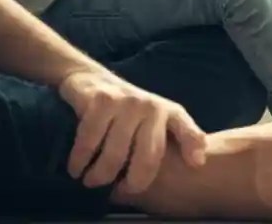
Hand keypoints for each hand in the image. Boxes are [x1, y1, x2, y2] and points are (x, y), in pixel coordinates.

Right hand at [58, 70, 206, 193]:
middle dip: (131, 182)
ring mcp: (126, 102)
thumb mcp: (154, 119)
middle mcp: (150, 105)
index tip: (196, 164)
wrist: (92, 78)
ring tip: (91, 182)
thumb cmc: (127, 109)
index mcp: (168, 111)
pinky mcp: (101, 101)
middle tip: (119, 192)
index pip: (185, 129)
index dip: (193, 146)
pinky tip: (75, 168)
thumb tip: (196, 165)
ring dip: (99, 174)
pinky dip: (80, 159)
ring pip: (114, 153)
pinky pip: (89, 140)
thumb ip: (172, 139)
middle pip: (145, 157)